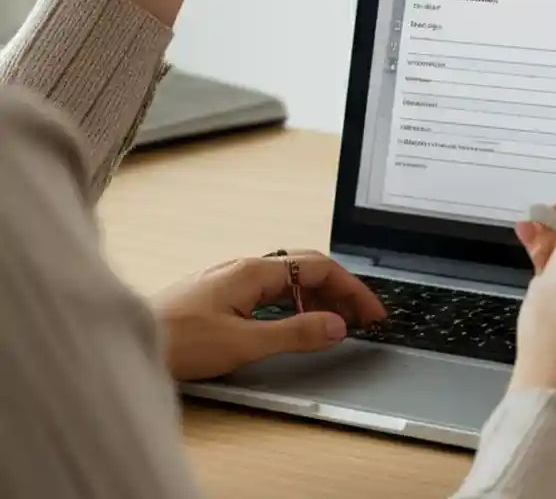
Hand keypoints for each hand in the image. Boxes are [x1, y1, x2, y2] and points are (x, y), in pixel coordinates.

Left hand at [153, 251, 386, 381]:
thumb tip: (336, 325)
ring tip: (337, 320)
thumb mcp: (242, 343)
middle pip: (307, 268)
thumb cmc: (175, 341)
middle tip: (363, 317)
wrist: (127, 342)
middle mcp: (243, 269)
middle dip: (341, 289)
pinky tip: (297, 321)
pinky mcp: (220, 296)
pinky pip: (271, 291)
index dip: (352, 290)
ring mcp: (231, 281)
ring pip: (289, 279)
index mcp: (252, 272)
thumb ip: (294, 333)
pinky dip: (296, 303)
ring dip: (319, 296)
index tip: (372, 313)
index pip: (319, 268)